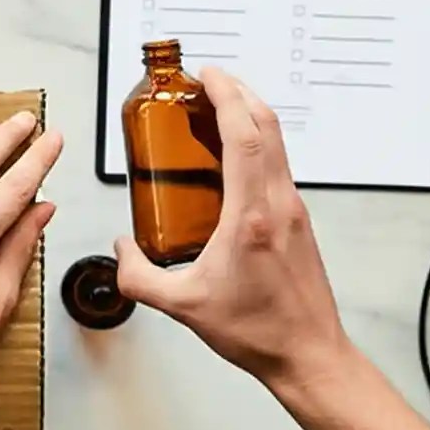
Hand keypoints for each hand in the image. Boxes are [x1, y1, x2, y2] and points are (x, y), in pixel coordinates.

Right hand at [114, 67, 349, 389]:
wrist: (308, 354)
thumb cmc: (258, 331)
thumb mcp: (182, 306)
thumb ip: (139, 277)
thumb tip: (121, 250)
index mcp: (251, 217)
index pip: (245, 136)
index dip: (226, 96)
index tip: (207, 75)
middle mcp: (279, 205)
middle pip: (267, 126)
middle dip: (237, 93)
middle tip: (206, 82)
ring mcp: (293, 210)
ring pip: (276, 143)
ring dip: (249, 115)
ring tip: (215, 109)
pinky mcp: (296, 221)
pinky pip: (277, 165)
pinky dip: (256, 144)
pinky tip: (232, 156)